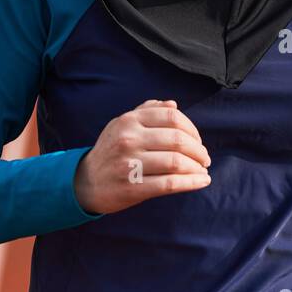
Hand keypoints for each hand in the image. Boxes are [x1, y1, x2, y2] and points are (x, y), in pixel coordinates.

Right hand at [74, 99, 211, 214]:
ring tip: (203, 170)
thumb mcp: (122, 125)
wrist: (86, 182)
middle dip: (198, 150)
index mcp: (129, 120)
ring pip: (176, 162)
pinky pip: (170, 184)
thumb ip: (146, 111)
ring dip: (197, 167)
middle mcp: (129, 139)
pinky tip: (201, 181)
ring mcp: (130, 164)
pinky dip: (191, 182)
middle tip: (205, 158)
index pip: (172, 117)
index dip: (192, 129)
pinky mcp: (133, 187)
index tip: (198, 140)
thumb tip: (173, 104)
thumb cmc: (111, 151)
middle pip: (177, 140)